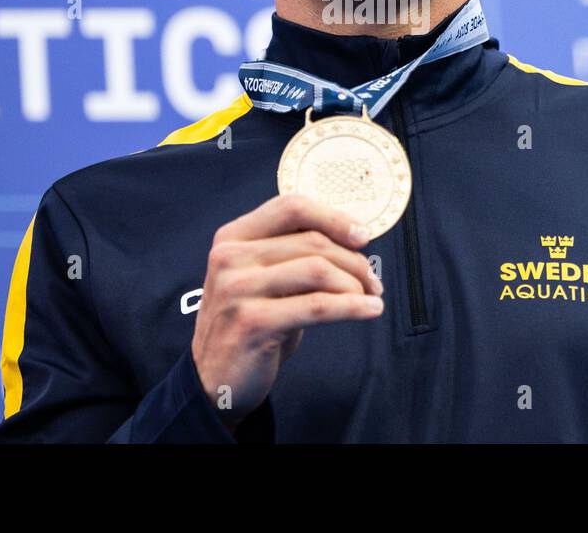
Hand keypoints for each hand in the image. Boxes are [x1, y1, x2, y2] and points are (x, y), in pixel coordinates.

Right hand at [190, 193, 383, 431]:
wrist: (214, 380)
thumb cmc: (250, 323)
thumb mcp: (262, 279)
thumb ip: (291, 253)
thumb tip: (352, 238)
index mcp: (232, 237)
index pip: (290, 207)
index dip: (333, 217)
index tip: (363, 235)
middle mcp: (230, 258)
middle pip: (311, 241)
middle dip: (353, 259)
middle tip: (373, 280)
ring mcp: (237, 290)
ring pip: (317, 270)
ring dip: (355, 283)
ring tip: (371, 296)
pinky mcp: (252, 322)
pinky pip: (317, 307)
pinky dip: (352, 307)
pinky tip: (370, 310)